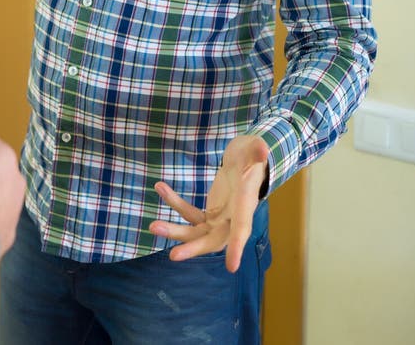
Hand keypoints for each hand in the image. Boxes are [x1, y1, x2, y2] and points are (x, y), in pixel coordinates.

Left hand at [148, 135, 268, 272]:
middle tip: (173, 255)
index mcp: (245, 205)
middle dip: (194, 248)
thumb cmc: (250, 154)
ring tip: (152, 226)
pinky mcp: (210, 214)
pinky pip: (190, 214)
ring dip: (175, 231)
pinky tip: (160, 187)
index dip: (237, 246)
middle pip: (214, 240)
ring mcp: (220, 219)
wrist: (245, 159)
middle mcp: (233, 219)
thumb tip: (262, 149)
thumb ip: (256, 150)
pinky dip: (174, 203)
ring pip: (197, 232)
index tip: (231, 267)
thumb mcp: (252, 148)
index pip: (243, 228)